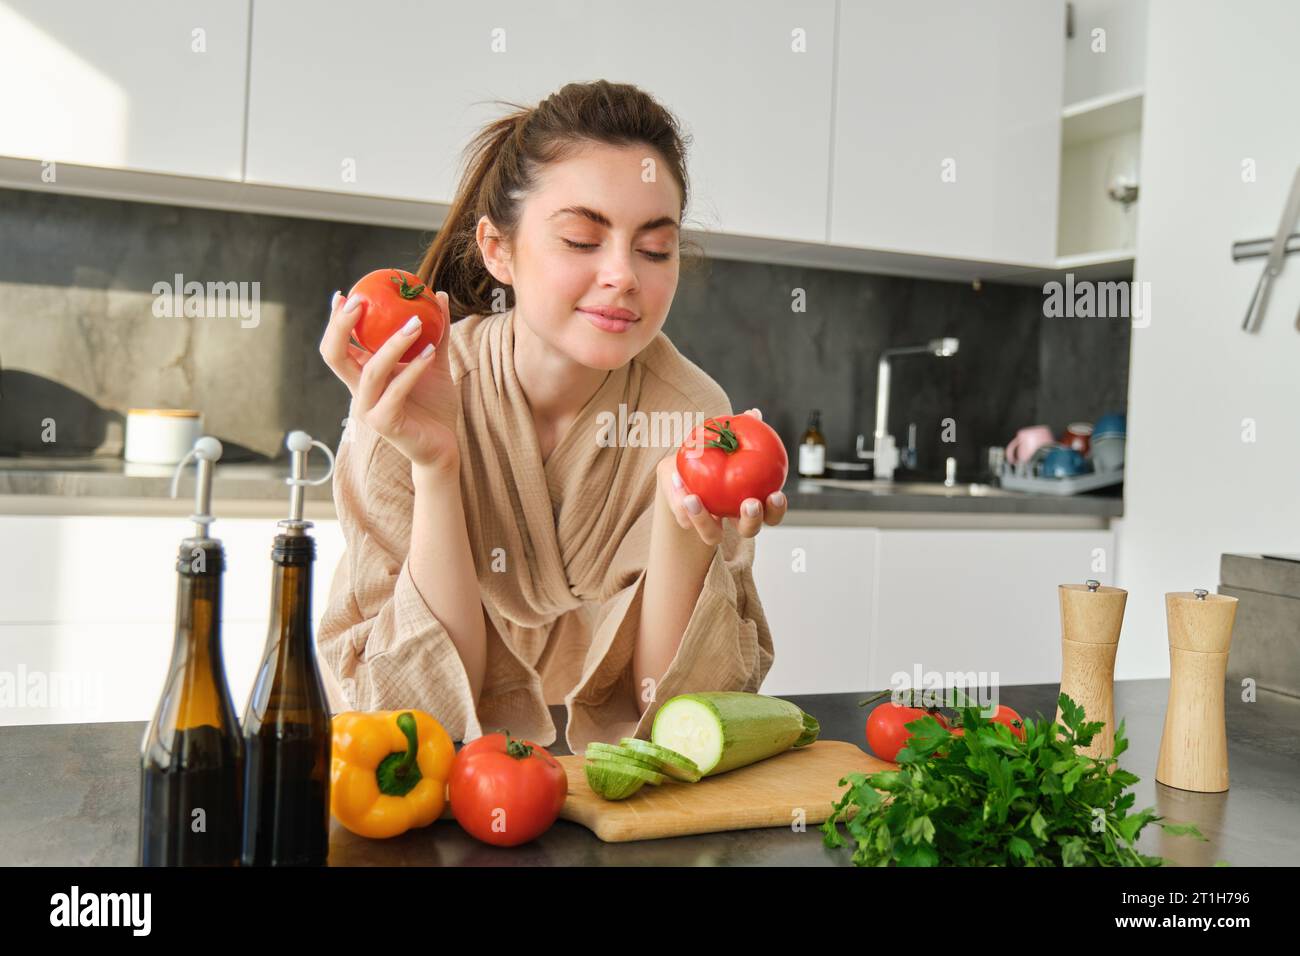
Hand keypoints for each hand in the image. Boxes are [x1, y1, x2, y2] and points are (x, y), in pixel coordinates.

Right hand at [319, 287, 460, 471]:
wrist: (443, 445)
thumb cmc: (434, 404)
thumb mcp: (434, 362)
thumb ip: (436, 332)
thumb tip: (437, 295)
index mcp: (364, 376)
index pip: (339, 346)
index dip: (335, 321)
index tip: (344, 294)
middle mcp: (360, 391)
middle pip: (334, 356)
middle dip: (341, 326)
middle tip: (361, 301)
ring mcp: (369, 409)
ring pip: (371, 371)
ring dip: (393, 344)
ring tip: (416, 323)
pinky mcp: (385, 424)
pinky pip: (397, 391)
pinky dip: (414, 369)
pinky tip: (430, 353)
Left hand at [656, 408, 787, 546]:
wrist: (682, 470)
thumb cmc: (710, 454)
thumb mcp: (723, 439)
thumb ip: (737, 430)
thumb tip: (754, 413)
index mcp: (750, 502)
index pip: (770, 512)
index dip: (777, 509)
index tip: (776, 494)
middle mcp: (730, 519)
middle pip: (749, 530)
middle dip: (752, 520)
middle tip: (749, 504)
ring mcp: (708, 524)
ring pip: (712, 536)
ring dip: (704, 520)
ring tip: (693, 500)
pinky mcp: (685, 521)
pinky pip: (684, 518)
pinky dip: (678, 499)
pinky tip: (677, 480)